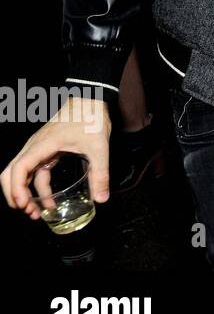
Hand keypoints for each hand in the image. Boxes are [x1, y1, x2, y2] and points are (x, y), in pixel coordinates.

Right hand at [1, 97, 110, 218]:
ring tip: (36, 213)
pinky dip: (38, 188)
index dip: (16, 188)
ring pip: (21, 174)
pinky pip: (35, 172)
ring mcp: (39, 149)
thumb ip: (100, 173)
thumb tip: (101, 198)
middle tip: (28, 212)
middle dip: (14, 194)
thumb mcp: (99, 147)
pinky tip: (48, 201)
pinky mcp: (46, 151)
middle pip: (11, 173)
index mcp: (43, 145)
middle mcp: (35, 147)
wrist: (91, 99)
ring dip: (25, 193)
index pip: (19, 167)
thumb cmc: (91, 118)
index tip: (23, 204)